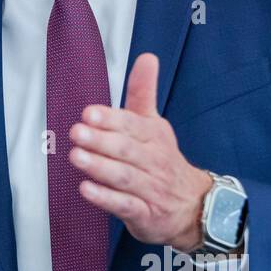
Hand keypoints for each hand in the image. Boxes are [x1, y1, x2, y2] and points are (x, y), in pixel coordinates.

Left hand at [67, 52, 213, 251]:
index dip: (111, 119)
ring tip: (76, 157)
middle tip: (76, 132)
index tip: (89, 112)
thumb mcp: (155, 124)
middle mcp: (153, 161)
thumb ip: (144, 92)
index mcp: (154, 136)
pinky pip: (125, 206)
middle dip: (101, 141)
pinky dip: (106, 199)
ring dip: (99, 167)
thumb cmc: (163, 161)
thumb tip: (146, 57)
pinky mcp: (145, 213)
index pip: (133, 125)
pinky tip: (86, 190)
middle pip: (126, 149)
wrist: (194, 206)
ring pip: (124, 177)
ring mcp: (150, 188)